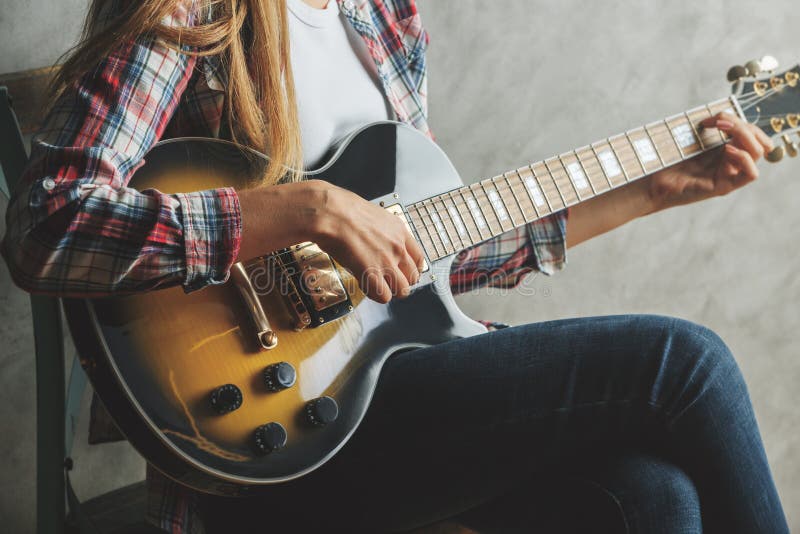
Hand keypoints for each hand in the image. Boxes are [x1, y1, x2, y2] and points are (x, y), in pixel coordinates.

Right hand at [238, 179, 424, 303]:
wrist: (331, 214)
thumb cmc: (343, 211)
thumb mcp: (374, 216)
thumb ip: (383, 232)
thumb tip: (379, 241)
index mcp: (400, 232)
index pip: (419, 259)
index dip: (412, 270)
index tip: (405, 273)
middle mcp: (398, 248)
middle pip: (413, 277)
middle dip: (402, 282)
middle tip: (389, 283)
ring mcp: (387, 262)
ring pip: (402, 290)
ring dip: (390, 291)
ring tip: (377, 286)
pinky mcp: (372, 274)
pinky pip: (384, 296)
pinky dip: (375, 295)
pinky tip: (366, 285)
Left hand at [646, 113, 773, 211]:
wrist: (649, 184)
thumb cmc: (663, 162)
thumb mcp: (686, 138)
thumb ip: (704, 128)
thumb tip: (719, 111)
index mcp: (724, 149)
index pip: (750, 131)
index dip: (736, 118)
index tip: (709, 117)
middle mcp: (730, 162)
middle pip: (757, 139)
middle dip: (743, 123)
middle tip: (718, 120)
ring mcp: (728, 175)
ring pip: (758, 152)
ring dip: (744, 134)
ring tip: (722, 128)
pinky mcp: (723, 187)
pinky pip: (751, 174)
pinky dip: (744, 158)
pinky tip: (726, 150)